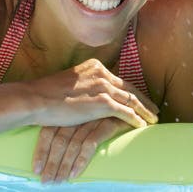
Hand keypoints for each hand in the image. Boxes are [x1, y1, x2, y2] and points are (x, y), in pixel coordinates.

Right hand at [28, 58, 158, 128]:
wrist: (36, 99)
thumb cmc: (47, 94)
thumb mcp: (70, 82)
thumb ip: (84, 85)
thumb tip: (87, 95)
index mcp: (95, 67)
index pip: (119, 80)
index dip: (132, 90)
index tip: (141, 98)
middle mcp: (103, 74)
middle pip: (130, 88)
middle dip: (144, 100)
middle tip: (155, 109)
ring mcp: (103, 88)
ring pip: (132, 100)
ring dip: (145, 111)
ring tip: (154, 119)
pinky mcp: (102, 103)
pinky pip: (126, 112)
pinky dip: (136, 119)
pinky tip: (143, 125)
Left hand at [32, 117, 130, 182]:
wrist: (137, 104)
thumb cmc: (109, 113)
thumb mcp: (86, 116)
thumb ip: (72, 124)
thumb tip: (55, 146)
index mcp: (71, 108)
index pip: (49, 129)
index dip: (41, 151)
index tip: (36, 170)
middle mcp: (80, 111)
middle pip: (59, 137)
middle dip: (51, 162)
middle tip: (46, 182)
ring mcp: (93, 116)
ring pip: (71, 143)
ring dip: (62, 165)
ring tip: (56, 182)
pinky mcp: (108, 121)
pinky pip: (89, 143)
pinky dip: (80, 160)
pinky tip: (74, 174)